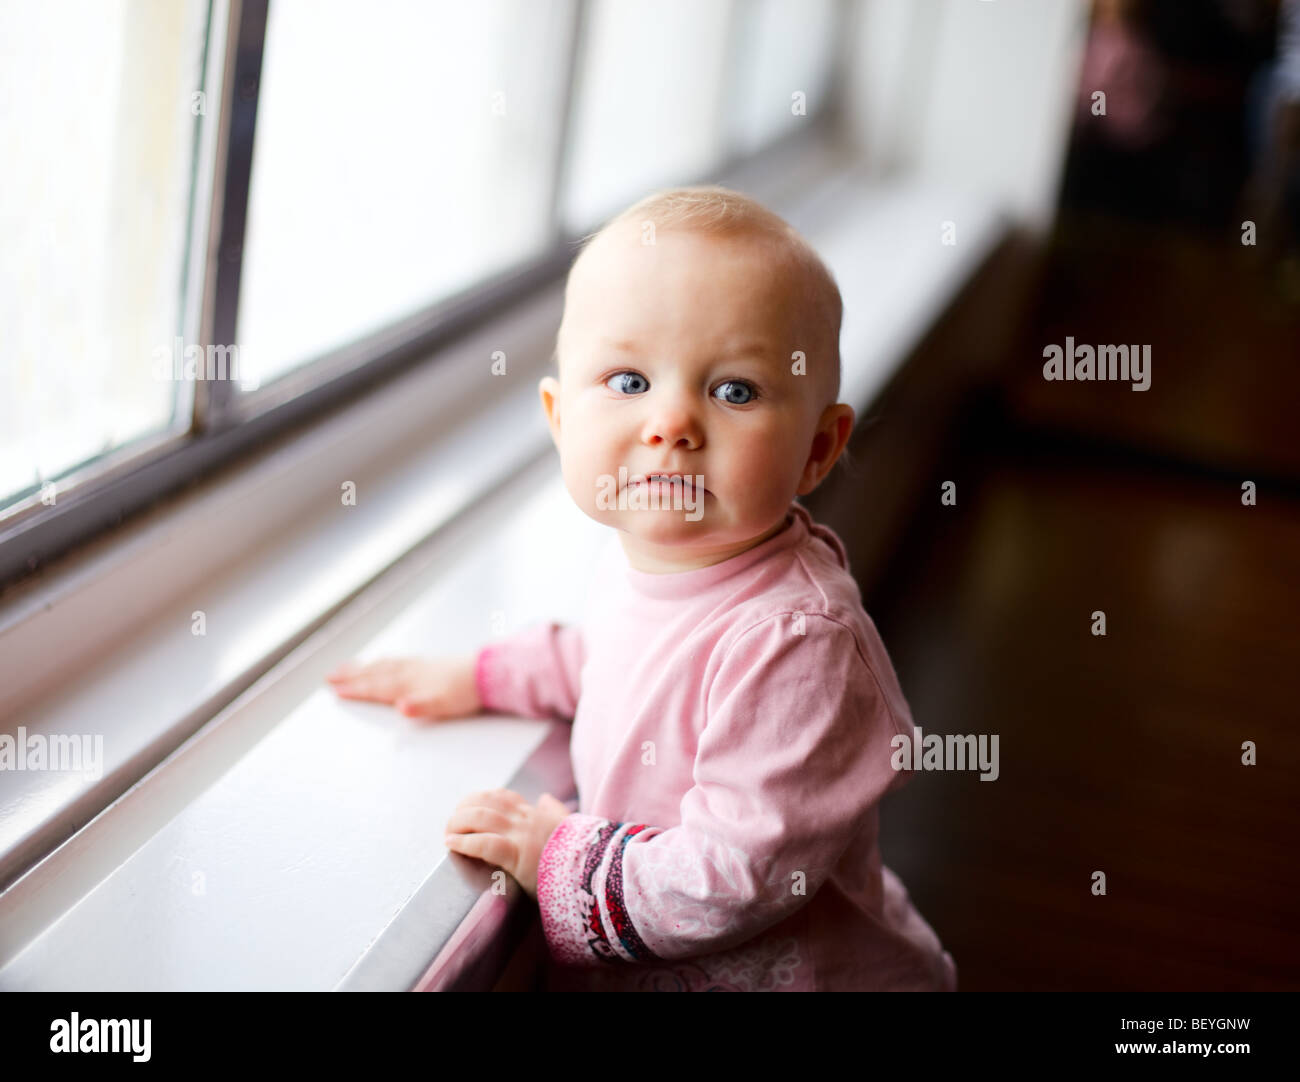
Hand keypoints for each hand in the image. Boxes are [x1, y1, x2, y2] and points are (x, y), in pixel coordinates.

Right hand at [326, 655, 480, 719]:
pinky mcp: (425, 663)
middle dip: (350, 676)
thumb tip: (401, 707)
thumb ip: (421, 706)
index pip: (376, 687)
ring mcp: (416, 665)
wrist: (485, 674)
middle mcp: (408, 672)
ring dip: (361, 667)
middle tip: (328, 677)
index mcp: (409, 683)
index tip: (335, 692)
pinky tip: (380, 661)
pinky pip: (394, 660)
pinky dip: (380, 661)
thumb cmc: (464, 692)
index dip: (355, 690)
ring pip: (381, 665)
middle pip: (373, 673)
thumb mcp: (443, 704)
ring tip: (344, 667)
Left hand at [444, 789, 570, 898]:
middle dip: (463, 810)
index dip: (480, 800)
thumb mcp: (570, 826)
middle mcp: (527, 820)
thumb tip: (545, 799)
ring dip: (458, 824)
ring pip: (481, 818)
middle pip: (486, 802)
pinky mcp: (519, 856)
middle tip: (451, 823)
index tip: (467, 808)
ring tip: (448, 833)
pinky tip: (452, 845)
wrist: (596, 873)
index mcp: (537, 814)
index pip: (503, 797)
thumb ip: (556, 811)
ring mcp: (523, 836)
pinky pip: (486, 844)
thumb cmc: (581, 854)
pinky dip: (465, 843)